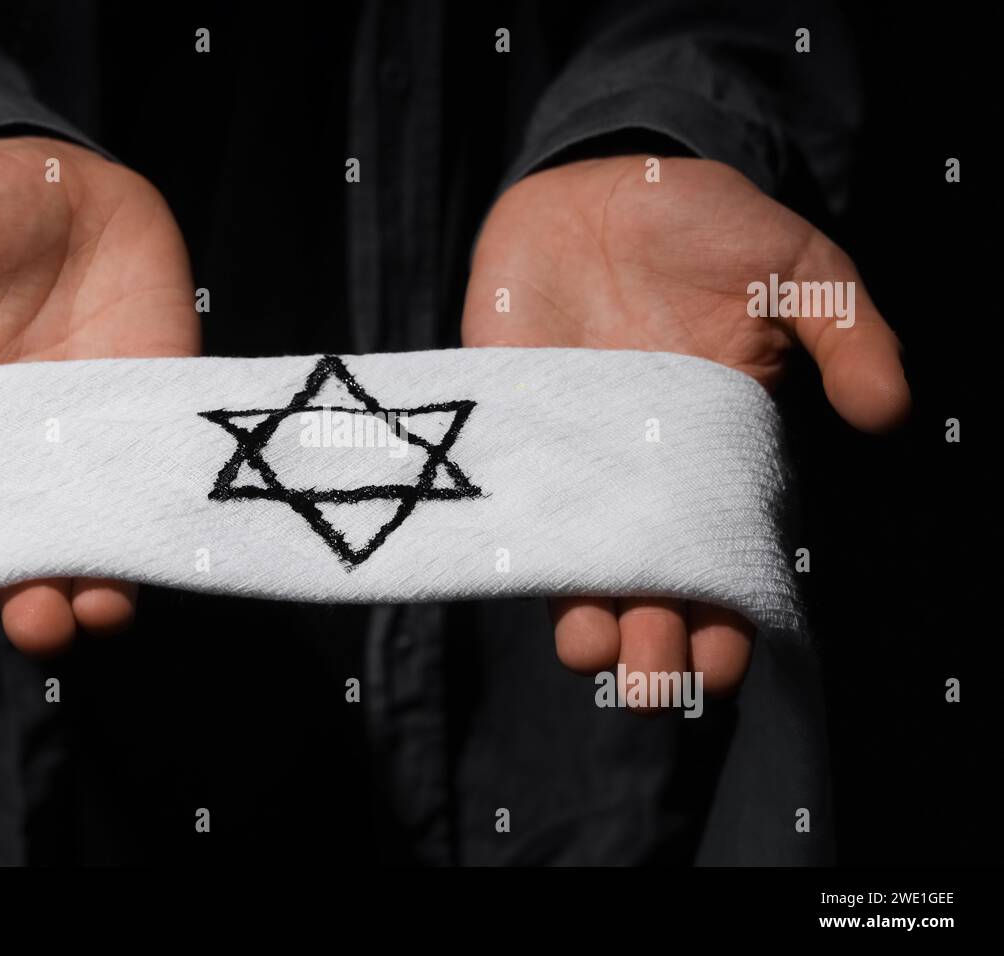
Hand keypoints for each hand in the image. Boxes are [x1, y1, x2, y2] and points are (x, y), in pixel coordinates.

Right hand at [0, 136, 199, 656]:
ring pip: (104, 539)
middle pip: (31, 557)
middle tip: (32, 622)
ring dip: (101, 587)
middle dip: (30, 606)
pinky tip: (161, 545)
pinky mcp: (159, 408)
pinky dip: (166, 516)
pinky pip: (166, 476)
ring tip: (93, 611)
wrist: (56, 176)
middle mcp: (27, 456)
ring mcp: (98, 438)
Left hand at [462, 156, 908, 704]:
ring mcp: (569, 453)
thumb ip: (847, 332)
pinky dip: (507, 531)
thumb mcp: (796, 267)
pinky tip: (515, 570)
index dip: (726, 615)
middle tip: (656, 688)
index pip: (722, 558)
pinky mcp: (508, 420)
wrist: (598, 184)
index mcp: (713, 456)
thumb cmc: (706, 230)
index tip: (725, 659)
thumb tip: (888, 411)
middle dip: (652, 644)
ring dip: (580, 612)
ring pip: (573, 558)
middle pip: (646, 582)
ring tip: (593, 653)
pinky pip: (507, 490)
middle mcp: (637, 473)